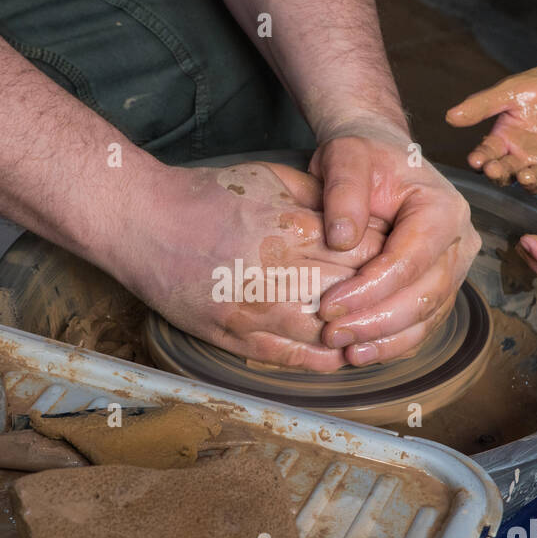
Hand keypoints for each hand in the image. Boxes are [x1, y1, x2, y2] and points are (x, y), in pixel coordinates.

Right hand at [112, 162, 385, 370]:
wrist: (143, 223)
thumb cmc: (207, 196)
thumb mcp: (269, 177)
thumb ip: (317, 194)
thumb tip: (361, 214)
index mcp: (290, 227)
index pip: (362, 250)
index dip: (384, 257)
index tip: (394, 260)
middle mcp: (277, 271)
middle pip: (350, 292)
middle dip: (376, 297)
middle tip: (392, 298)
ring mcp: (254, 308)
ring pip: (326, 332)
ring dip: (354, 335)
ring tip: (371, 333)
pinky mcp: (233, 335)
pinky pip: (288, 356)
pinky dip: (320, 361)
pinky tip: (338, 356)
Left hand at [307, 118, 482, 364]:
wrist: (375, 157)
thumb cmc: (361, 155)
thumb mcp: (345, 155)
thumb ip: (344, 190)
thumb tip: (342, 239)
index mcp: (442, 209)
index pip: (410, 260)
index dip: (370, 290)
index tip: (328, 306)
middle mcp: (458, 242)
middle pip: (424, 295)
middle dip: (376, 322)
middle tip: (331, 333)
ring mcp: (453, 268)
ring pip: (427, 317)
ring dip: (385, 339)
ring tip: (345, 350)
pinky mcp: (438, 287)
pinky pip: (422, 323)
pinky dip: (393, 342)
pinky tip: (361, 352)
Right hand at [445, 59, 536, 193]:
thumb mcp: (512, 90)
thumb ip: (483, 104)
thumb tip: (450, 117)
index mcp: (506, 141)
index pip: (488, 155)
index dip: (480, 159)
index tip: (475, 160)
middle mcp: (524, 158)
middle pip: (508, 174)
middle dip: (500, 175)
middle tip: (495, 170)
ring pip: (536, 182)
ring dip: (530, 183)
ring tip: (526, 177)